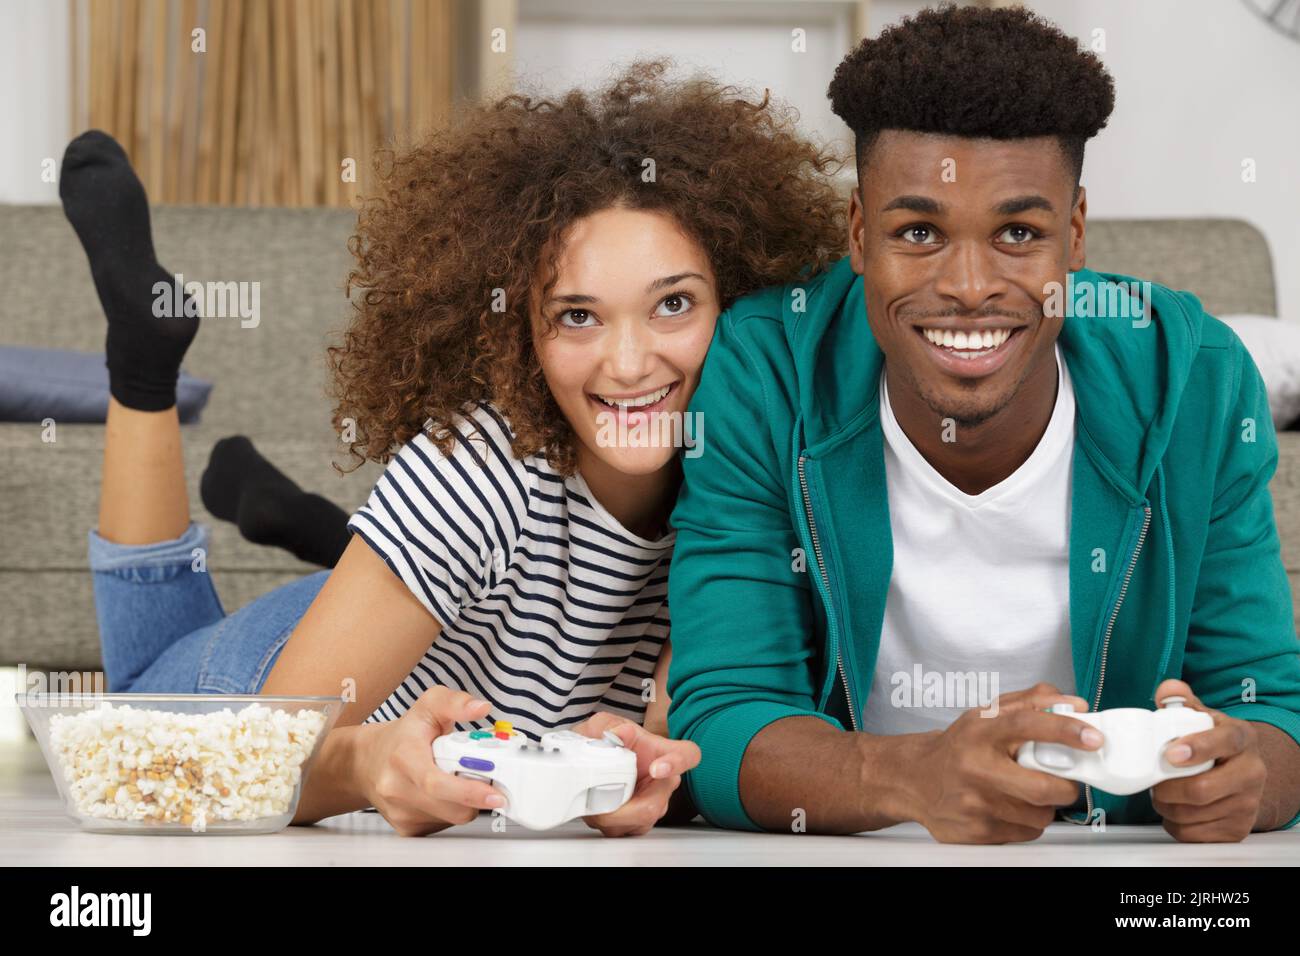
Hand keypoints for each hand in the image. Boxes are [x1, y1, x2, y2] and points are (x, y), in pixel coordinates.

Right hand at [356, 688, 504, 836]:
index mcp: (403, 757)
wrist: (367, 761)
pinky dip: (453, 811)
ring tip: (458, 779)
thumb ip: (456, 703)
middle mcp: (397, 788)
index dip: (470, 791)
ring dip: (466, 804)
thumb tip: (481, 708)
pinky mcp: (406, 828)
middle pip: (452, 808)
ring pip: (452, 819)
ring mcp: (400, 812)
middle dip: (476, 796)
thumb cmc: (402, 735)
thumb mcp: (428, 706)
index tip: (495, 794)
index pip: (436, 783)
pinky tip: (446, 795)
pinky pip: (444, 826)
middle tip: (485, 778)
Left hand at [571, 711, 700, 836]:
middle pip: (655, 805)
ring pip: (637, 821)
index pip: (687, 755)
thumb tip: (616, 735)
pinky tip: (594, 806)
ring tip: (592, 797)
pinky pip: (622, 830)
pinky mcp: (635, 823)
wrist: (596, 757)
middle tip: (600, 795)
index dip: (676, 763)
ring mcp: (652, 804)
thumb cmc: (610, 739)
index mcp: (666, 752)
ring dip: (610, 815)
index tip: (657, 768)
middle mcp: (664, 782)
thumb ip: (611, 727)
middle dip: (625, 806)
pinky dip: (603, 820)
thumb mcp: (607, 724)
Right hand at [910, 683, 1098, 842]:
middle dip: (1066, 787)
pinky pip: (1025, 833)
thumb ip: (1030, 702)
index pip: (1027, 724)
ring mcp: (975, 803)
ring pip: (1039, 815)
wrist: (914, 779)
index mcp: (979, 731)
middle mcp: (975, 767)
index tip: (1092, 737)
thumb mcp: (986, 715)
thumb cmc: (958, 747)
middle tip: (1066, 780)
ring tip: (1027, 793)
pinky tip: (1010, 808)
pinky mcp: (977, 832)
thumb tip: (1075, 706)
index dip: (1065, 730)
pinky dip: (1027, 821)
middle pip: (1041, 787)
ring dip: (1045, 806)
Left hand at [1149, 679, 1265, 841]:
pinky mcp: (1237, 830)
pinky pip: (1192, 834)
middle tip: (1154, 782)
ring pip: (1192, 814)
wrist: (1243, 775)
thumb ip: (1180, 700)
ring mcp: (1247, 804)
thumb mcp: (1202, 717)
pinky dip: (1174, 824)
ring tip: (1163, 794)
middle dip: (1166, 788)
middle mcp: (1252, 772)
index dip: (1196, 748)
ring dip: (1166, 806)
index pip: (1223, 742)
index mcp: (1242, 738)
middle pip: (1201, 789)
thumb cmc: (1214, 743)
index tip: (1170, 754)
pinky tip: (1175, 810)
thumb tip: (1168, 690)